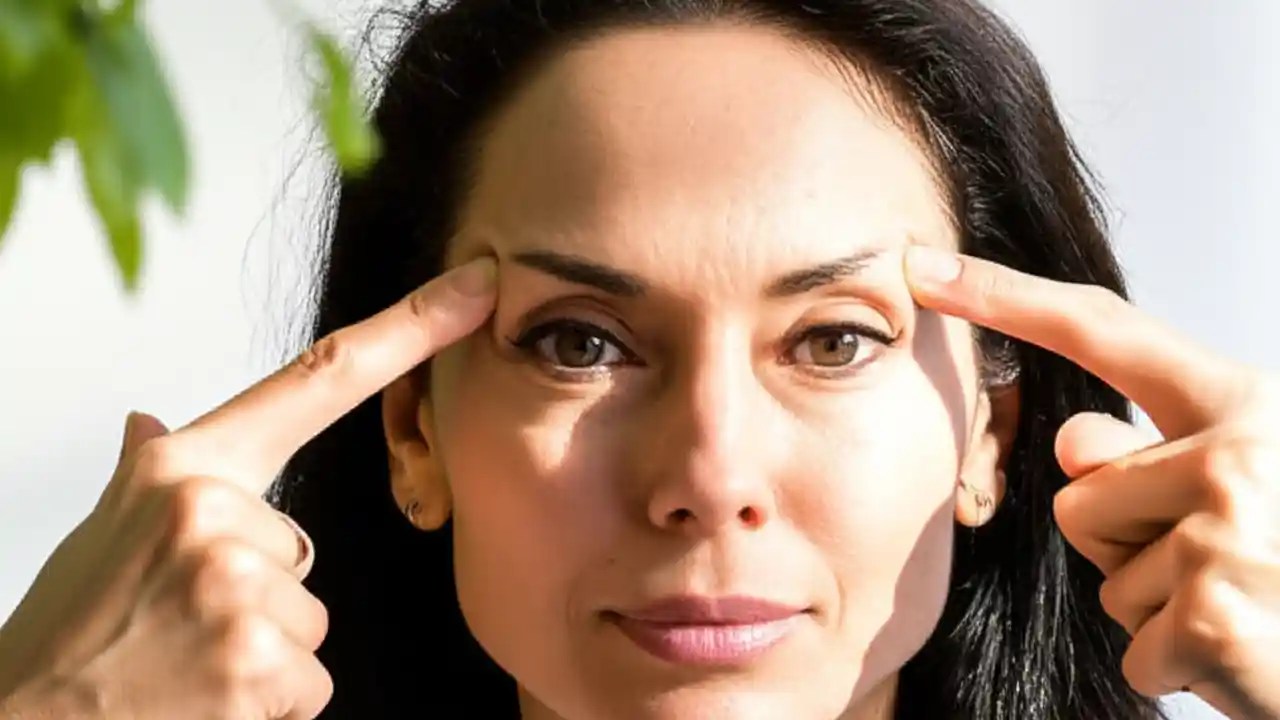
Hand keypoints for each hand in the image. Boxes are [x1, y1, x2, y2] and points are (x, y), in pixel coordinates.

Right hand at [0, 258, 496, 718]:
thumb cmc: (72, 633)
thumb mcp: (104, 532)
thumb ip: (151, 475)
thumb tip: (149, 422)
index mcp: (184, 467)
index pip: (320, 378)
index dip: (412, 328)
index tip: (478, 289)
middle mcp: (213, 510)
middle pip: (306, 547)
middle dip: (266, 593)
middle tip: (184, 622)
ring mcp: (236, 583)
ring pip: (313, 617)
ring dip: (266, 651)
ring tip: (188, 661)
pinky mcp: (257, 662)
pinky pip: (312, 681)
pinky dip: (271, 703)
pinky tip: (208, 699)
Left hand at [906, 246, 1279, 719]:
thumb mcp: (1234, 484)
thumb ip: (1143, 453)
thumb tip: (1072, 442)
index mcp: (1241, 405)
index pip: (1102, 330)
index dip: (1004, 295)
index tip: (925, 266)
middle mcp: (1241, 453)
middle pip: (1078, 491)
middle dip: (1123, 542)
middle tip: (1216, 568)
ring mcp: (1230, 533)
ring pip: (1104, 572)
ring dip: (1155, 606)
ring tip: (1236, 607)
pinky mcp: (1215, 618)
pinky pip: (1133, 644)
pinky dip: (1172, 665)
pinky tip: (1235, 655)